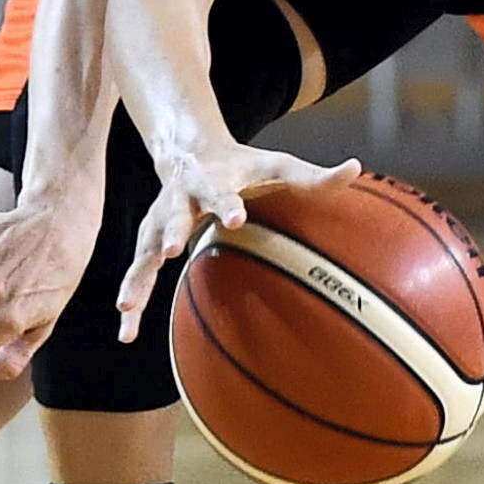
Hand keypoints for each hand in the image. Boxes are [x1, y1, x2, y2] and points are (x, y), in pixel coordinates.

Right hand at [111, 142, 362, 343]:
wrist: (190, 152)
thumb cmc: (244, 166)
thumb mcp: (278, 165)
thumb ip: (314, 175)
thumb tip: (357, 168)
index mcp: (212, 181)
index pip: (221, 192)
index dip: (227, 204)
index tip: (235, 218)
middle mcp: (180, 200)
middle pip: (173, 216)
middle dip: (169, 232)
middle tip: (169, 251)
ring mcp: (159, 221)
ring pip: (144, 250)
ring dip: (136, 277)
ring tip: (126, 306)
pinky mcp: (149, 240)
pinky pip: (138, 272)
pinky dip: (132, 298)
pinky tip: (125, 332)